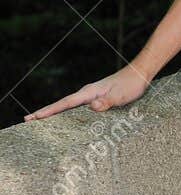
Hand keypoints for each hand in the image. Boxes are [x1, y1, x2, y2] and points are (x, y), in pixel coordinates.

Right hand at [24, 63, 152, 121]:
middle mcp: (86, 93)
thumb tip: (93, 107)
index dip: (49, 112)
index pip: (64, 104)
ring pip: (67, 106)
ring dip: (54, 112)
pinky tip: (65, 118)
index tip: (34, 117)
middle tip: (28, 120)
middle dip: (45, 112)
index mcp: (89, 92)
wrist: (139, 73)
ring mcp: (90, 95)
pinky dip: (66, 112)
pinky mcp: (96, 98)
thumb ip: (107, 102)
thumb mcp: (121, 96)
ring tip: (40, 121)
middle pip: (61, 105)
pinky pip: (76, 107)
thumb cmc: (130, 84)